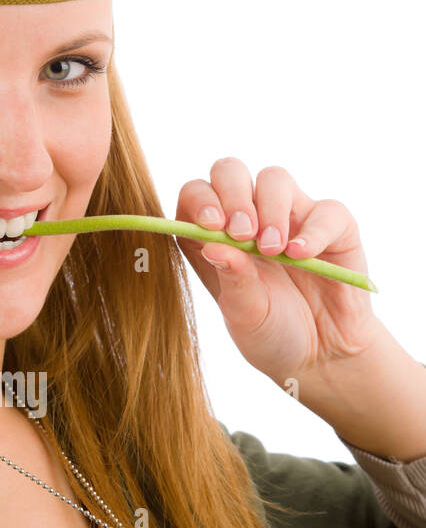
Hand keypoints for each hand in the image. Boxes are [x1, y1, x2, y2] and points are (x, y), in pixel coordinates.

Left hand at [175, 158, 381, 387]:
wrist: (322, 355)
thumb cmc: (272, 333)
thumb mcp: (245, 315)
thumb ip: (232, 280)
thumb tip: (213, 246)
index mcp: (214, 238)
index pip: (196, 197)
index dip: (200, 201)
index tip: (210, 225)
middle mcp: (249, 219)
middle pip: (230, 172)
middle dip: (233, 195)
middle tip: (241, 233)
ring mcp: (290, 217)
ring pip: (274, 179)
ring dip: (270, 210)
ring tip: (274, 251)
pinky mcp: (331, 226)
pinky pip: (324, 210)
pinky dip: (312, 231)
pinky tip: (301, 256)